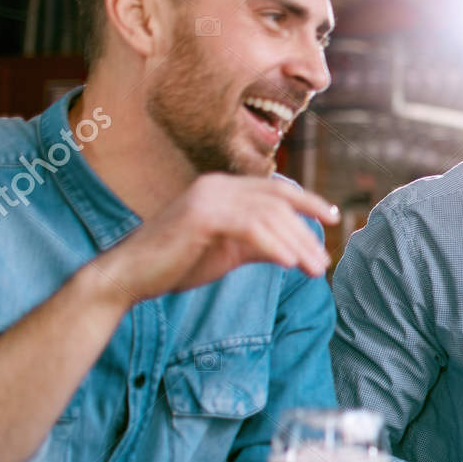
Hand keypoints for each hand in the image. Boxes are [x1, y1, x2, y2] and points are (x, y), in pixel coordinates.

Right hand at [98, 173, 338, 304]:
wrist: (130, 276)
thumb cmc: (177, 264)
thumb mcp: (228, 251)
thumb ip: (260, 244)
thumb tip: (296, 250)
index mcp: (222, 188)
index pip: (275, 190)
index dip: (308, 202)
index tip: (333, 217)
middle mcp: (217, 185)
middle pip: (277, 203)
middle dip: (306, 234)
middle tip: (324, 263)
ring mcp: (207, 197)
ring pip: (269, 216)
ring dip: (297, 244)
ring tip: (315, 270)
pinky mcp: (200, 216)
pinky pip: (250, 228)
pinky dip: (274, 245)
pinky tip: (290, 264)